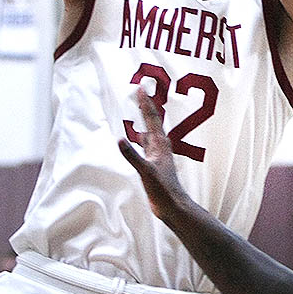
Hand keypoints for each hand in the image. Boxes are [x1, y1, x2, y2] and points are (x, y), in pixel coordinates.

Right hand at [118, 88, 188, 220]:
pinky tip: (137, 137)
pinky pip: (146, 144)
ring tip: (140, 109)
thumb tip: (120, 139)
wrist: (172, 206)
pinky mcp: (154, 163)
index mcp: (159, 144)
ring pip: (150, 131)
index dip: (145, 103)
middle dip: (145, 105)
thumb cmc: (163, 190)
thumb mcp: (146, 171)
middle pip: (152, 120)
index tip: (140, 88)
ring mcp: (157, 154)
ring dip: (144, 120)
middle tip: (139, 91)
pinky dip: (140, 137)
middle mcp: (160, 146)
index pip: (151, 118)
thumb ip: (132, 156)